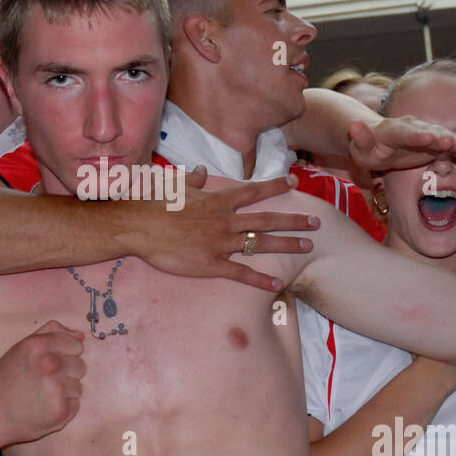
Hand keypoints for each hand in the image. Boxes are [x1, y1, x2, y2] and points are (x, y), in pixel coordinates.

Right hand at [0, 321, 84, 444]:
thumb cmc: (4, 381)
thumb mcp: (20, 348)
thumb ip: (51, 333)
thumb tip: (80, 335)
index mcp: (38, 345)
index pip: (76, 344)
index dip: (65, 354)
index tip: (50, 363)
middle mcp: (50, 364)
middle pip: (80, 366)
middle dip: (66, 373)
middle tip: (41, 382)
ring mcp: (56, 388)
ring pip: (78, 386)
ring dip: (64, 392)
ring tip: (40, 396)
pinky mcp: (61, 410)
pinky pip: (75, 404)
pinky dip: (63, 407)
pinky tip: (43, 408)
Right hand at [136, 169, 317, 291]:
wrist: (138, 226)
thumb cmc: (155, 204)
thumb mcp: (177, 186)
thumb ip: (195, 181)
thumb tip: (203, 172)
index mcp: (217, 202)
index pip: (253, 192)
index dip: (275, 187)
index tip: (294, 183)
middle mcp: (225, 221)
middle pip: (267, 220)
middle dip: (293, 221)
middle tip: (316, 222)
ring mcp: (219, 243)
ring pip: (260, 244)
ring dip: (286, 245)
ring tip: (307, 247)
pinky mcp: (210, 264)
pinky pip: (241, 272)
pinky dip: (261, 279)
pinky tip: (278, 283)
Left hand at [344, 116, 455, 173]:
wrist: (380, 141)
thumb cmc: (368, 148)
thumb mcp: (359, 148)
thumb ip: (359, 138)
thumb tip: (352, 125)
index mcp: (393, 130)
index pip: (405, 132)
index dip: (417, 135)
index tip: (428, 137)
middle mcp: (412, 128)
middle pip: (428, 132)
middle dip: (441, 137)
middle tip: (453, 142)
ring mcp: (425, 135)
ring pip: (442, 137)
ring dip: (454, 143)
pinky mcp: (434, 144)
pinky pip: (448, 148)